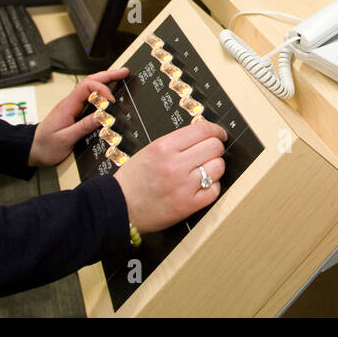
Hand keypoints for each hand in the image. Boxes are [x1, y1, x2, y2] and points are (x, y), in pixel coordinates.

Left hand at [27, 68, 127, 166]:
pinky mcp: (73, 112)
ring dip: (105, 81)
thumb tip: (102, 116)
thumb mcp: (65, 139)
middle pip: (90, 81)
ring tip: (120, 78)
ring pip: (90, 87)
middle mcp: (70, 102)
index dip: (102, 90)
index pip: (87, 87)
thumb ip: (83, 127)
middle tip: (124, 72)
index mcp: (67, 106)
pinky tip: (108, 94)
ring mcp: (72, 106)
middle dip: (108, 75)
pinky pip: (88, 97)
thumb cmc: (45, 146)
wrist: (32, 150)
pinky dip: (100, 92)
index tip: (111, 102)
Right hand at [113, 120, 228, 232]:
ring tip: (203, 171)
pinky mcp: (188, 205)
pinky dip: (212, 187)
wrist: (119, 206)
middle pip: (214, 147)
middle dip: (215, 148)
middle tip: (209, 153)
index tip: (218, 134)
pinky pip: (215, 190)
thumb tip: (203, 135)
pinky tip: (202, 186)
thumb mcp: (150, 150)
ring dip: (214, 167)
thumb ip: (176, 142)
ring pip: (218, 167)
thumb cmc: (133, 179)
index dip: (216, 130)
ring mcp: (184, 185)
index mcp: (164, 147)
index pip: (203, 130)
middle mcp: (176, 164)